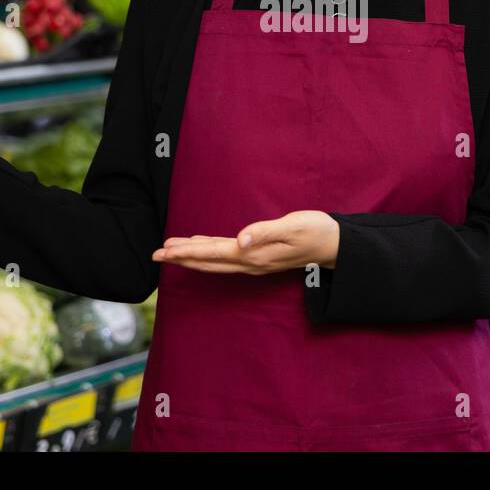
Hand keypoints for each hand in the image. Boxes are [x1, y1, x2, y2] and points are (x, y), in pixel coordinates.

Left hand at [152, 210, 339, 274]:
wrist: (334, 245)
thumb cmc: (315, 231)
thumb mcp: (292, 227)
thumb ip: (264, 232)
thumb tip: (240, 240)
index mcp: (255, 255)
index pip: (213, 254)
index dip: (187, 252)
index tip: (165, 251)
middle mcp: (251, 262)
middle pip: (208, 262)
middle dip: (181, 258)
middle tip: (155, 254)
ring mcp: (254, 262)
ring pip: (215, 261)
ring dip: (191, 256)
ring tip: (169, 250)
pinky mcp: (258, 257)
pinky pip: (226, 257)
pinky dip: (208, 252)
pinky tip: (200, 246)